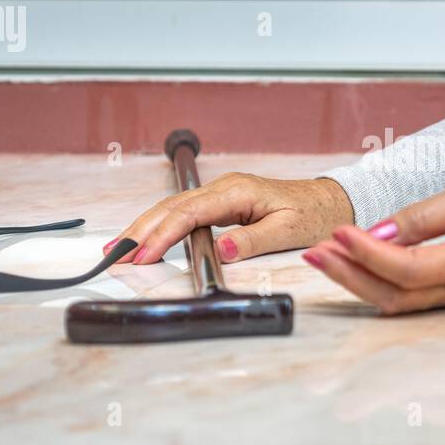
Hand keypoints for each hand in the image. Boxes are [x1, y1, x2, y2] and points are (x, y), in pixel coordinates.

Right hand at [108, 174, 353, 263]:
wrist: (330, 201)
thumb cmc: (313, 215)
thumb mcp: (289, 231)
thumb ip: (253, 240)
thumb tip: (221, 248)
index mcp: (238, 192)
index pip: (189, 214)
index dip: (162, 235)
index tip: (143, 256)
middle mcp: (225, 188)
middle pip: (171, 208)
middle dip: (140, 231)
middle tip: (114, 256)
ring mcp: (221, 194)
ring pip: (172, 208)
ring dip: (144, 228)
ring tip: (117, 249)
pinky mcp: (222, 202)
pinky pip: (183, 212)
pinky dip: (160, 225)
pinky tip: (144, 238)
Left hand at [302, 178, 444, 314]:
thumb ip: (420, 217)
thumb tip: (376, 232)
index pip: (408, 269)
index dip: (369, 253)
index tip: (339, 232)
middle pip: (395, 296)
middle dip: (349, 275)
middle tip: (315, 251)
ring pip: (397, 302)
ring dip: (355, 281)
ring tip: (322, 256)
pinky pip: (406, 297)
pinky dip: (374, 281)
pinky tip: (351, 263)